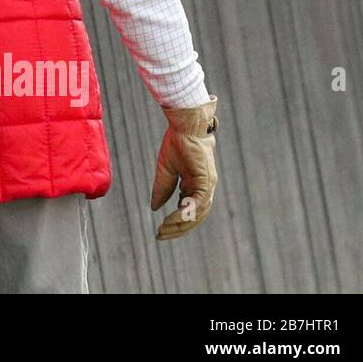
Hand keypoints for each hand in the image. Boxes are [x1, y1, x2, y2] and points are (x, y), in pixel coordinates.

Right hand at [150, 95, 218, 240]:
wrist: (185, 125)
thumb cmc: (178, 142)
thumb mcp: (166, 169)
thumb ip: (162, 188)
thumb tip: (155, 208)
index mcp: (196, 185)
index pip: (189, 211)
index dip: (176, 222)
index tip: (161, 230)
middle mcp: (205, 188)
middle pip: (195, 217)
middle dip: (178, 228)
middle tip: (161, 236)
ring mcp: (207, 185)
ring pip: (198, 213)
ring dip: (181, 223)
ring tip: (164, 229)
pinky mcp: (206, 180)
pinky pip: (197, 202)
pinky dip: (185, 212)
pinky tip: (173, 217)